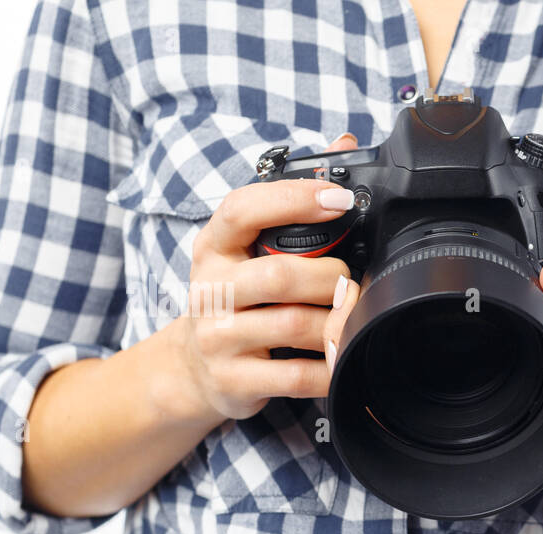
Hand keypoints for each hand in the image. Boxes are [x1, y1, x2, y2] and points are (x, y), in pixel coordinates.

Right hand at [168, 134, 363, 423]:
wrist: (193, 370)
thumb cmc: (236, 301)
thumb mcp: (250, 250)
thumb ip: (294, 204)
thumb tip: (344, 144)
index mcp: (214, 247)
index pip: (243, 210)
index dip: (293, 200)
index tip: (339, 198)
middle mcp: (210, 290)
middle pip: (279, 276)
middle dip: (329, 278)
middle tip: (348, 282)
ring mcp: (218, 338)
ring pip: (294, 325)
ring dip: (336, 323)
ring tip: (349, 318)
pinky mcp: (234, 380)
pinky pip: (297, 376)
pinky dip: (330, 368)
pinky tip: (341, 359)